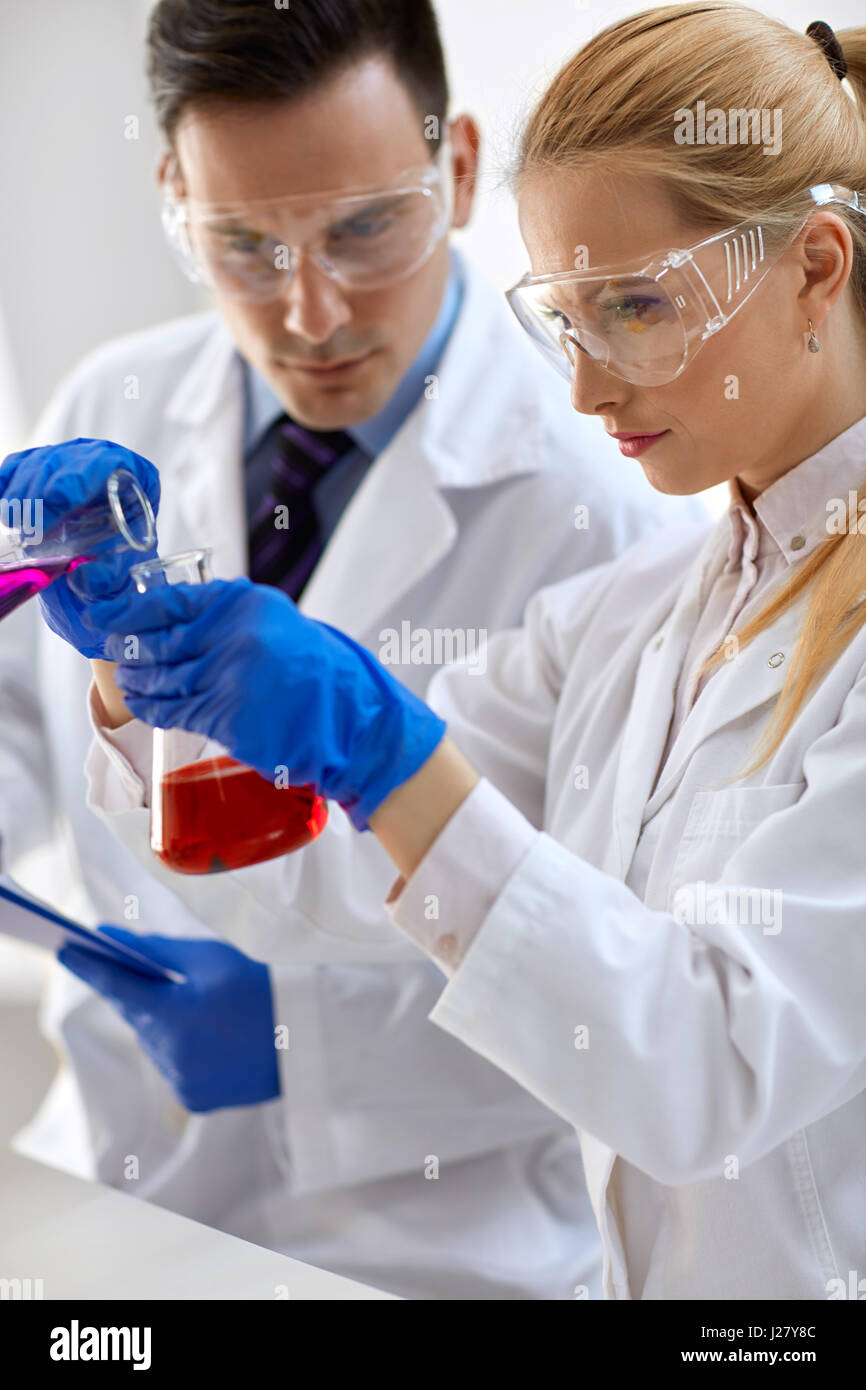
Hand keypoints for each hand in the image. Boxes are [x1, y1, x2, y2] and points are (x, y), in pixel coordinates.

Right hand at [0, 438, 159, 657]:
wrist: (108, 544)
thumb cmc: (122, 550)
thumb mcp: (124, 565)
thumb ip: (108, 574)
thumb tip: (81, 577)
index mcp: (132, 472)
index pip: (98, 466)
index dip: (66, 491)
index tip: (42, 526)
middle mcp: (99, 454)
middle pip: (61, 462)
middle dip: (37, 498)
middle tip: (26, 533)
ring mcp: (69, 453)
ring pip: (36, 462)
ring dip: (20, 496)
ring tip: (16, 527)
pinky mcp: (42, 460)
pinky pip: (17, 464)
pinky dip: (6, 485)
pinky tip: (7, 512)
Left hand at [57, 929, 279, 1112]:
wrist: (305, 1036)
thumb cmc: (259, 988)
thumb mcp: (209, 958)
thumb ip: (157, 950)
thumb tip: (115, 939)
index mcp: (171, 1016)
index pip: (117, 986)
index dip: (89, 967)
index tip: (65, 951)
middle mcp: (169, 1055)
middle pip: (138, 1017)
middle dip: (142, 996)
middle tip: (153, 976)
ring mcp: (180, 1081)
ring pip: (154, 1044)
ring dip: (163, 1025)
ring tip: (197, 1008)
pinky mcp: (193, 1099)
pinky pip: (172, 1067)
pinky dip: (180, 1050)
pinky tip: (208, 1035)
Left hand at [88, 578, 446, 829]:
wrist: (349, 715)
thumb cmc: (313, 669)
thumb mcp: (275, 619)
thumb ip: (228, 615)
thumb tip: (172, 617)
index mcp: (242, 604)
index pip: (170, 601)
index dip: (130, 610)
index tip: (107, 614)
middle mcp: (232, 635)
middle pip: (161, 641)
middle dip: (129, 648)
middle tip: (112, 651)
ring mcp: (228, 677)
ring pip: (164, 678)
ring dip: (138, 680)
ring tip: (127, 680)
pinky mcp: (227, 715)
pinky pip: (175, 710)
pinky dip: (152, 708)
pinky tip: (142, 704)